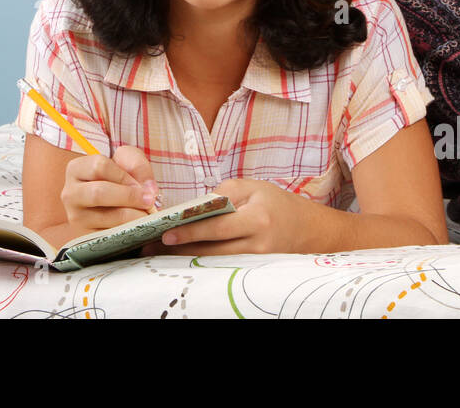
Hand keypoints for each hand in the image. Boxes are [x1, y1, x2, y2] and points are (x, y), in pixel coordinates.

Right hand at [61, 145, 161, 230]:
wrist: (113, 202)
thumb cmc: (118, 177)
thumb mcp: (126, 160)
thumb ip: (137, 164)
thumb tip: (148, 189)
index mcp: (76, 169)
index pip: (99, 167)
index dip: (124, 175)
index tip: (140, 184)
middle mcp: (71, 194)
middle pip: (99, 193)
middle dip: (129, 196)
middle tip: (148, 201)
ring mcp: (77, 217)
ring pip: (107, 216)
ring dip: (133, 215)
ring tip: (146, 213)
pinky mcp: (87, 236)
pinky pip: (112, 234)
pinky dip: (130, 229)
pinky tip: (138, 224)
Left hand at [142, 178, 319, 255]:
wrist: (308, 230)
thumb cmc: (276, 203)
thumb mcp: (254, 187)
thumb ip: (225, 193)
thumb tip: (196, 207)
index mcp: (258, 218)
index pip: (218, 227)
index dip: (190, 231)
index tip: (165, 233)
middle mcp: (258, 244)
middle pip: (211, 251)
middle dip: (180, 249)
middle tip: (151, 247)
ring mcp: (257, 263)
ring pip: (214, 263)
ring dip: (186, 259)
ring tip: (160, 254)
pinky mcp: (254, 272)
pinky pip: (223, 268)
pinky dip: (202, 263)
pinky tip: (183, 259)